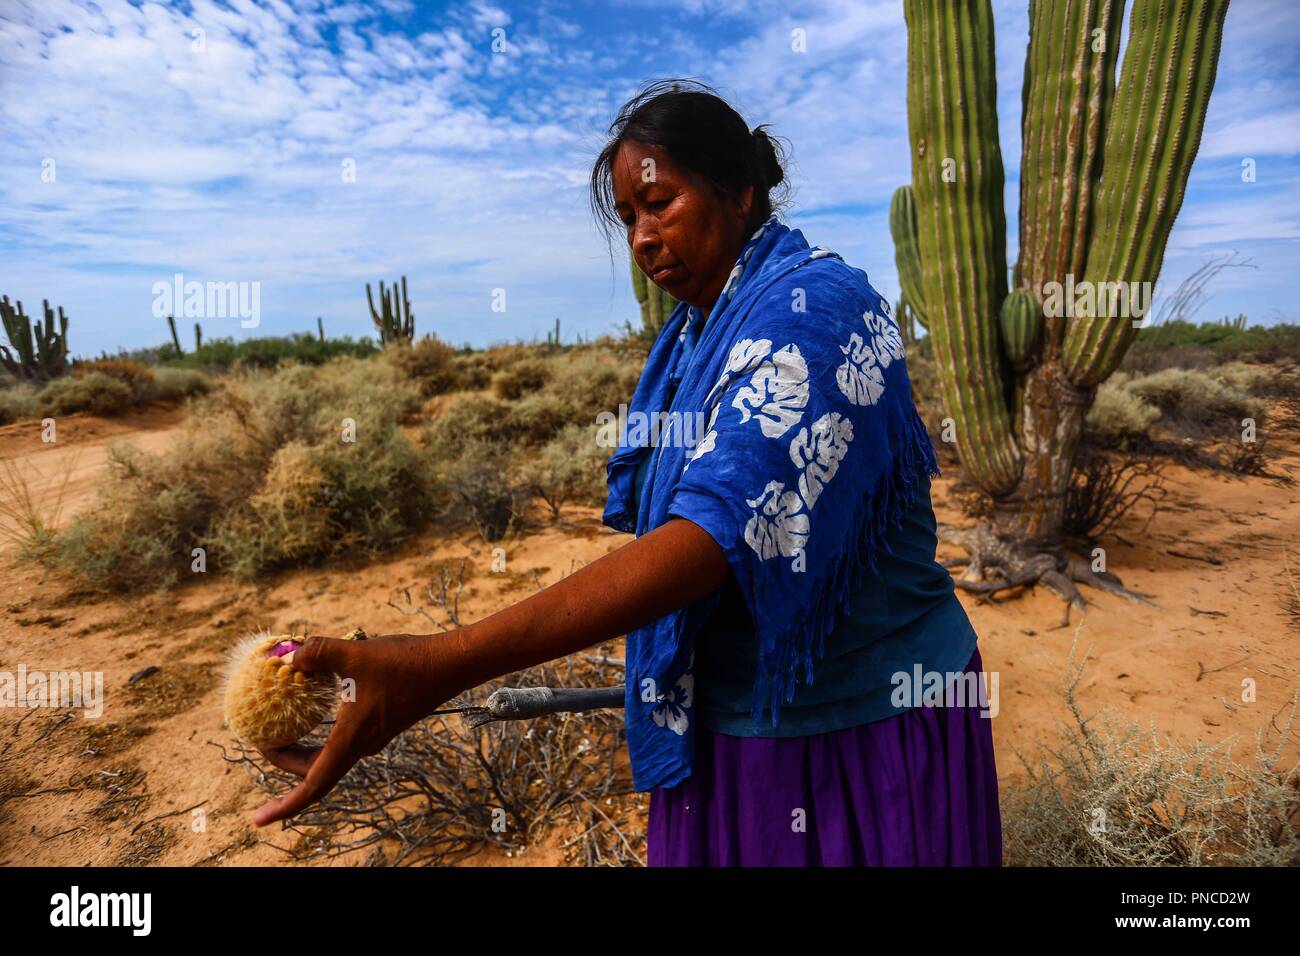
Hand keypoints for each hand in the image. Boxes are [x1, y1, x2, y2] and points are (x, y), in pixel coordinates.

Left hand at [251, 631, 468, 827]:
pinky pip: (344, 738)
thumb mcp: (354, 652)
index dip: (284, 805)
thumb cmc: (405, 663)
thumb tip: (289, 656)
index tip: (259, 818)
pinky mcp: (382, 722)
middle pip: (316, 771)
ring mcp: (374, 735)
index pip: (313, 784)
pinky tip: (314, 707)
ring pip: (330, 754)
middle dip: (285, 763)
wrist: (449, 665)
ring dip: (302, 749)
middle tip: (262, 742)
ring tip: (280, 730)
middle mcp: (362, 744)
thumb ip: (318, 652)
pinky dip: (321, 733)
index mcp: (352, 738)